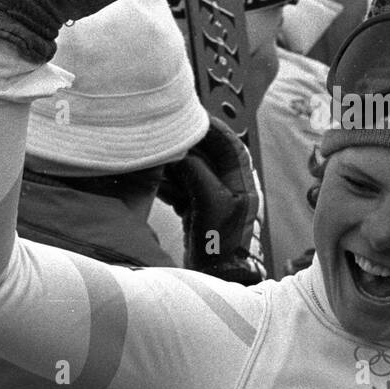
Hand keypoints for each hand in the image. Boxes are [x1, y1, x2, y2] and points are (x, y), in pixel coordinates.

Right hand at [159, 118, 266, 284]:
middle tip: (158, 132)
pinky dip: (166, 181)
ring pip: (189, 168)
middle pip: (203, 152)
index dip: (205, 124)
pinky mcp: (198, 208)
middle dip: (181, 143)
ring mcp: (213, 195)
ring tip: (149, 155)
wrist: (217, 276)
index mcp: (240, 176)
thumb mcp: (208, 200)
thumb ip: (195, 170)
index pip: (225, 139)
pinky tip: (149, 179)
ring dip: (170, 163)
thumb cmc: (220, 241)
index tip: (184, 112)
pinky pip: (180, 185)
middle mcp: (229, 183)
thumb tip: (177, 149)